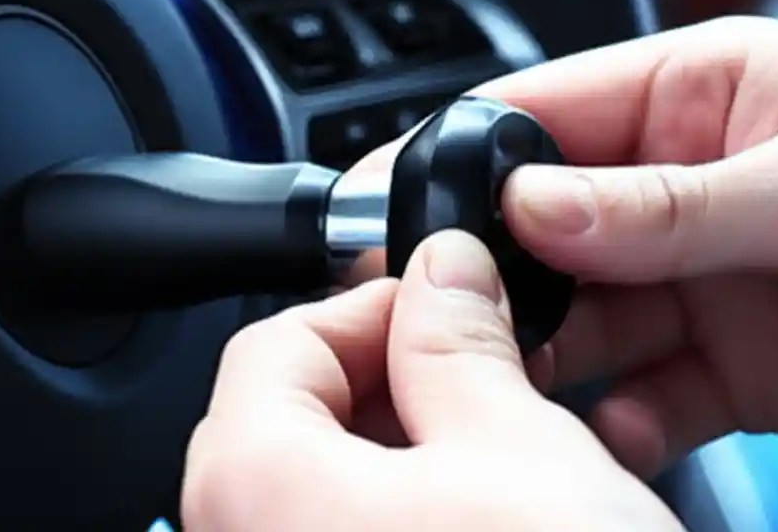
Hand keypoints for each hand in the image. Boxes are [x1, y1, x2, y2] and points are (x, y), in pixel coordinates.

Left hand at [182, 231, 681, 531]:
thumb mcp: (521, 450)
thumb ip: (461, 338)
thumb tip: (443, 269)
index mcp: (256, 481)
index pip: (278, 335)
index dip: (374, 298)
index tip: (447, 299)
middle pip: (291, 409)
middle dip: (393, 371)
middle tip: (481, 366)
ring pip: (322, 479)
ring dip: (406, 441)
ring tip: (501, 444)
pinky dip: (404, 504)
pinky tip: (487, 510)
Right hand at [464, 17, 777, 475]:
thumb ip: (668, 205)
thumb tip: (528, 207)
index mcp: (702, 95)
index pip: (547, 113)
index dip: (464, 161)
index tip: (399, 215)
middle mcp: (687, 185)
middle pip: (546, 228)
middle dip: (494, 275)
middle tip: (449, 322)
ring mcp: (705, 279)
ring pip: (584, 319)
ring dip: (549, 356)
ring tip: (522, 390)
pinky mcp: (732, 366)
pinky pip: (644, 395)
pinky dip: (619, 421)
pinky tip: (618, 433)